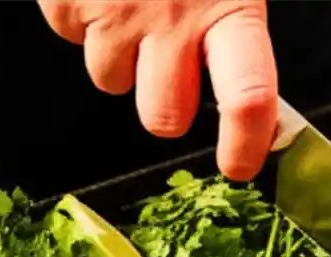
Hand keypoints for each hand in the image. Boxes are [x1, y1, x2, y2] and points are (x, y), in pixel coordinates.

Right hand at [36, 0, 278, 179]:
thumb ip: (244, 21)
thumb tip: (262, 90)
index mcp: (232, 8)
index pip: (249, 98)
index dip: (245, 144)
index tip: (239, 166)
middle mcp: (172, 20)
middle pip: (163, 118)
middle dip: (166, 107)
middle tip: (172, 73)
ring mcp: (112, 12)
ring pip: (109, 80)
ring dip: (121, 56)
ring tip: (133, 7)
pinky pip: (68, 34)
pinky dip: (81, 16)